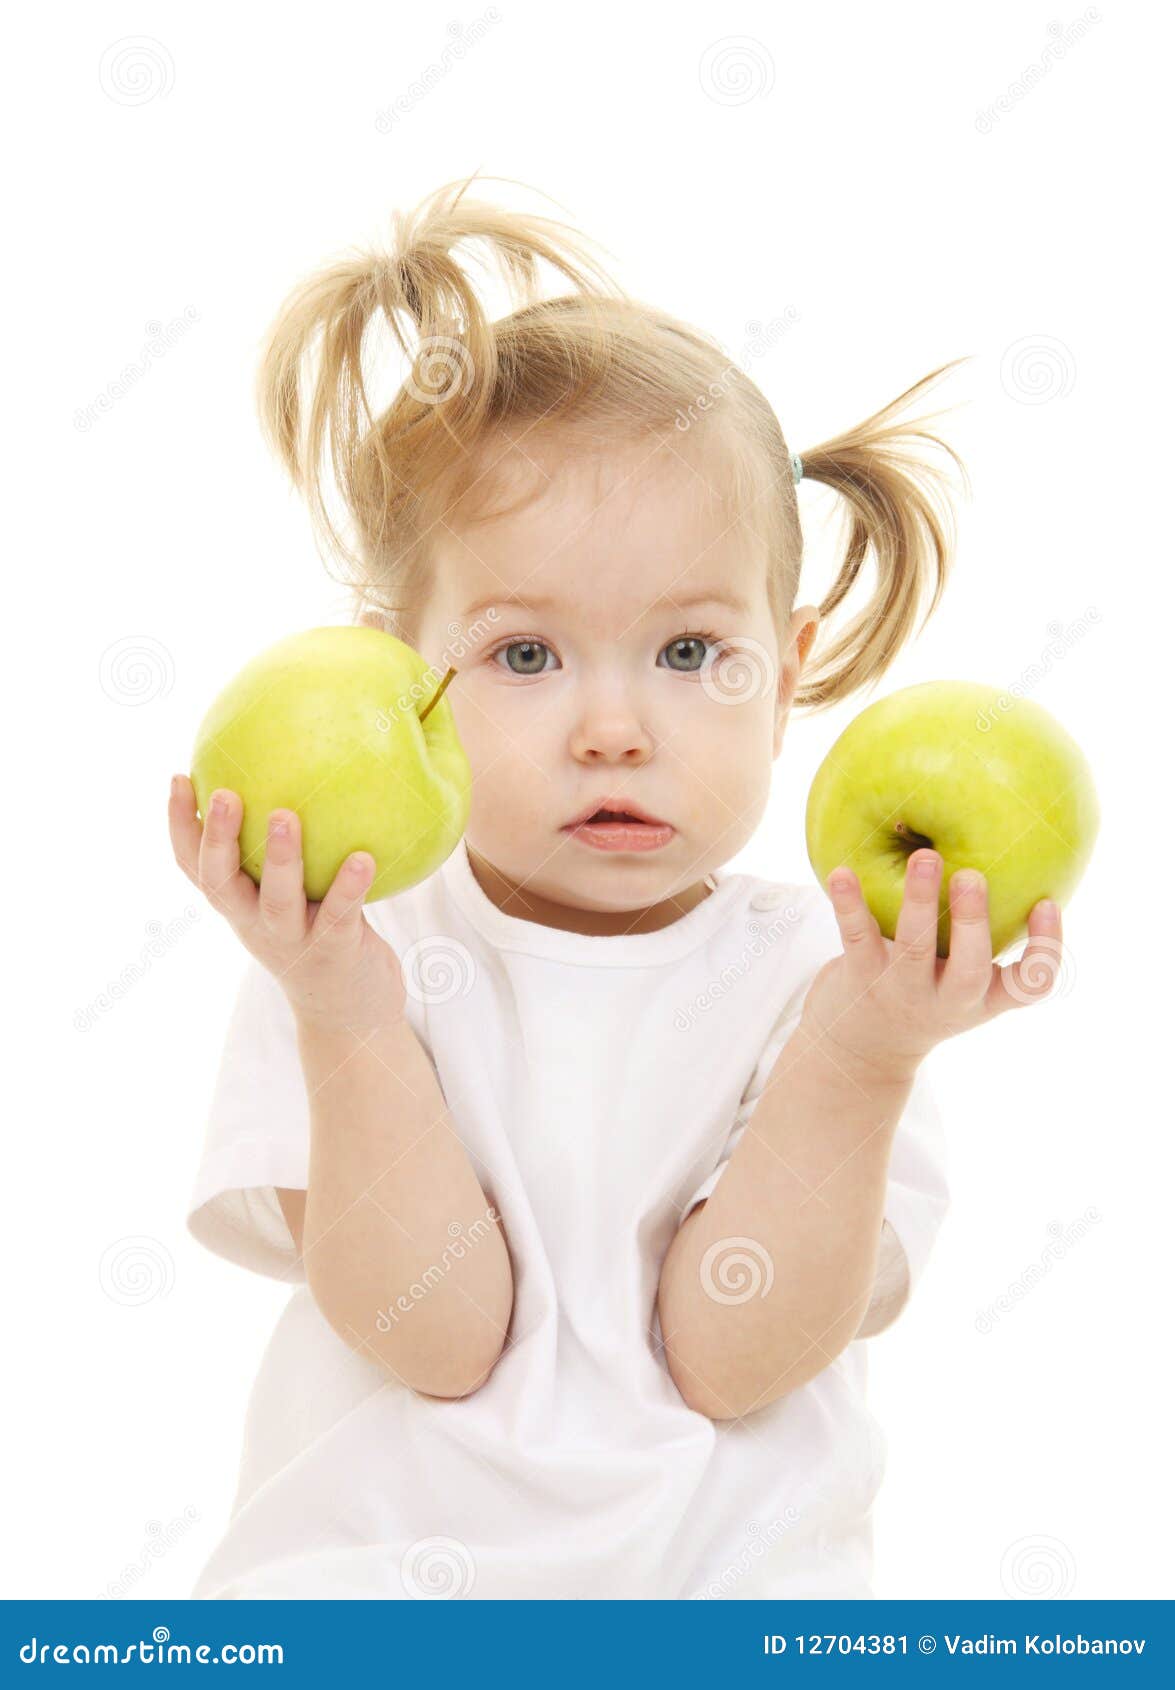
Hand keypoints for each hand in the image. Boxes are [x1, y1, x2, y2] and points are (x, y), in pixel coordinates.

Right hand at [168, 776, 405, 1034]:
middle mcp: (256, 924)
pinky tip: (366, 857)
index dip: (180, 827)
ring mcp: (293, 942)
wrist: (349, 1014)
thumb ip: (287, 850)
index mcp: (239, 906)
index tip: (177, 778)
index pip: (195, 867)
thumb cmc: (320, 934)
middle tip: (222, 793)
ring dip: (280, 858)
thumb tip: (301, 772)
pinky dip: (349, 888)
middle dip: (217, 838)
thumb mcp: (293, 895)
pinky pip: (340, 916)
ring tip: (285, 815)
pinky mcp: (335, 954)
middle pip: (222, 883)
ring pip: (277, 900)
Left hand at [799, 848, 1064, 1085]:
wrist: (862, 1047)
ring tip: (925, 857)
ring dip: (919, 900)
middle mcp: (947, 1001)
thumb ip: (983, 936)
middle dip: (972, 922)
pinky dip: (850, 904)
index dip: (1046, 949)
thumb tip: (1012, 850)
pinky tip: (842, 872)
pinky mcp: (861, 979)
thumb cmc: (927, 992)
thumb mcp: (962, 979)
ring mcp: (903, 992)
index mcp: (983, 998)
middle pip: (969, 970)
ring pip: (914, 949)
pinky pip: (857, 937)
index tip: (1047, 903)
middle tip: (973, 876)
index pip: (1030, 986)